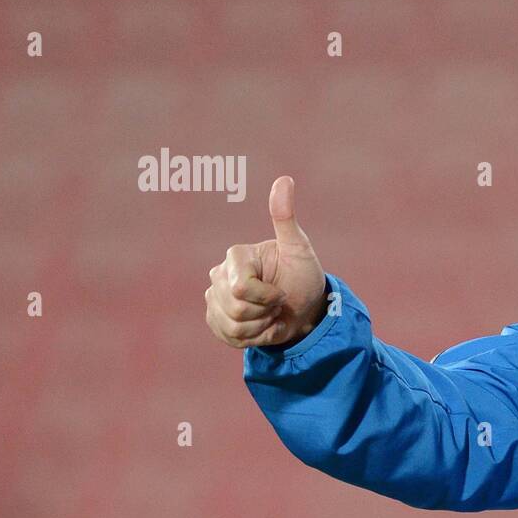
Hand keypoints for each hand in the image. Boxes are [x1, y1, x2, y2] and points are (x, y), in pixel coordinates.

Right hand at [204, 175, 327, 348]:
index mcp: (236, 256)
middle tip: (277, 303)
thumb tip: (285, 179)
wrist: (303, 309)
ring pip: (232, 325)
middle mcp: (218, 274)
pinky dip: (252, 337)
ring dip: (260, 326)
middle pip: (235, 308)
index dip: (268, 297)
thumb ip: (285, 218)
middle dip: (265, 312)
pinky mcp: (215, 319)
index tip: (281, 292)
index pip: (242, 289)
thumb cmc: (303, 276)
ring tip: (270, 314)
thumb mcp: (299, 248)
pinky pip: (229, 336)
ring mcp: (214, 298)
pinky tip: (261, 325)